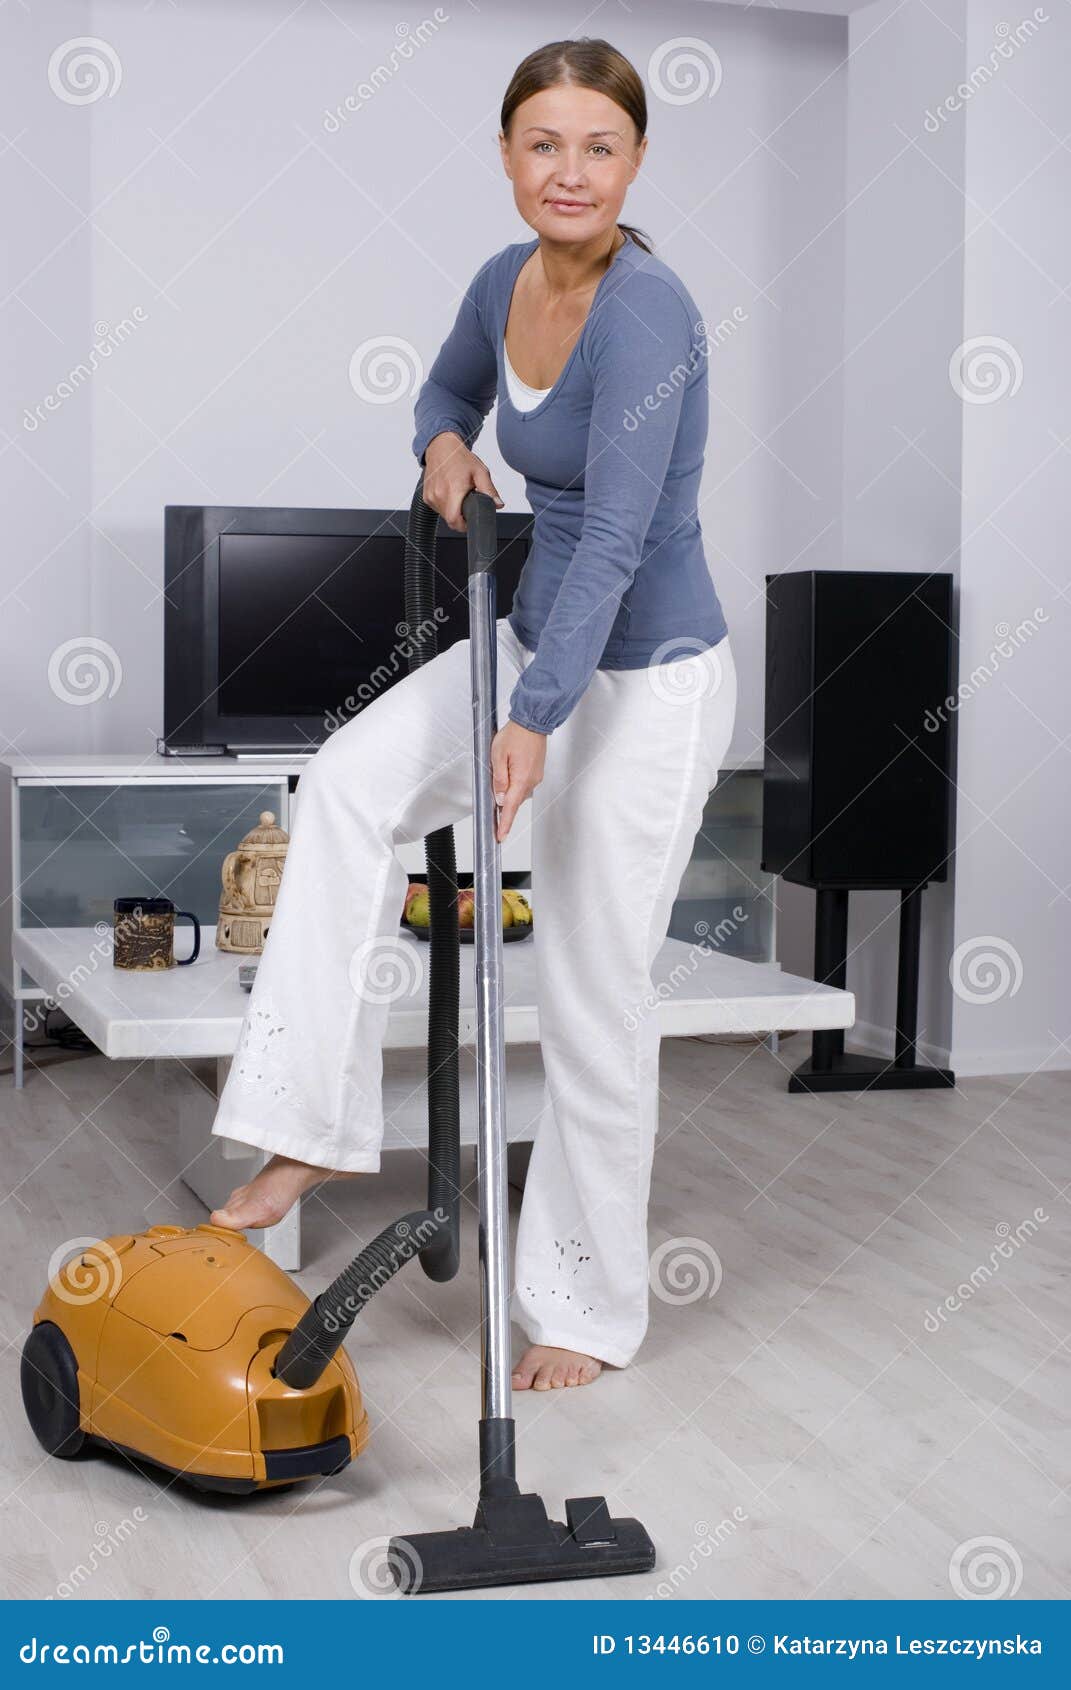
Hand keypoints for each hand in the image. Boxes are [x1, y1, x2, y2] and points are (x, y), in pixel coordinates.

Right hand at [422, 433, 503, 530]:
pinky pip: (438, 509)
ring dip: (453, 510)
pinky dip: (445, 505)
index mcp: (453, 490)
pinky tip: (449, 492)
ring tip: (458, 494)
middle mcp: (439, 495)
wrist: (441, 447)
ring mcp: (431, 496)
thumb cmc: (459, 458)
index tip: (470, 521)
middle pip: (451, 520)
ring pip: (444, 515)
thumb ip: (489, 490)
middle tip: (467, 502)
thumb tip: (498, 504)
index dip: (464, 525)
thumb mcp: (480, 472)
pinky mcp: (426, 497)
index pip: (455, 521)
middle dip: (461, 516)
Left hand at [491, 719, 545, 840]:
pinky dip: (515, 784)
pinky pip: (524, 783)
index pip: (510, 807)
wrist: (532, 721)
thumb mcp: (498, 756)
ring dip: (509, 792)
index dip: (505, 823)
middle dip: (504, 808)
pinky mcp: (536, 771)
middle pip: (514, 801)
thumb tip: (499, 797)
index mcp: (521, 779)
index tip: (501, 836)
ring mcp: (535, 776)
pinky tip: (509, 773)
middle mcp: (531, 781)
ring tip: (500, 779)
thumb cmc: (515, 735)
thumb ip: (499, 779)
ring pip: (519, 792)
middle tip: (495, 813)